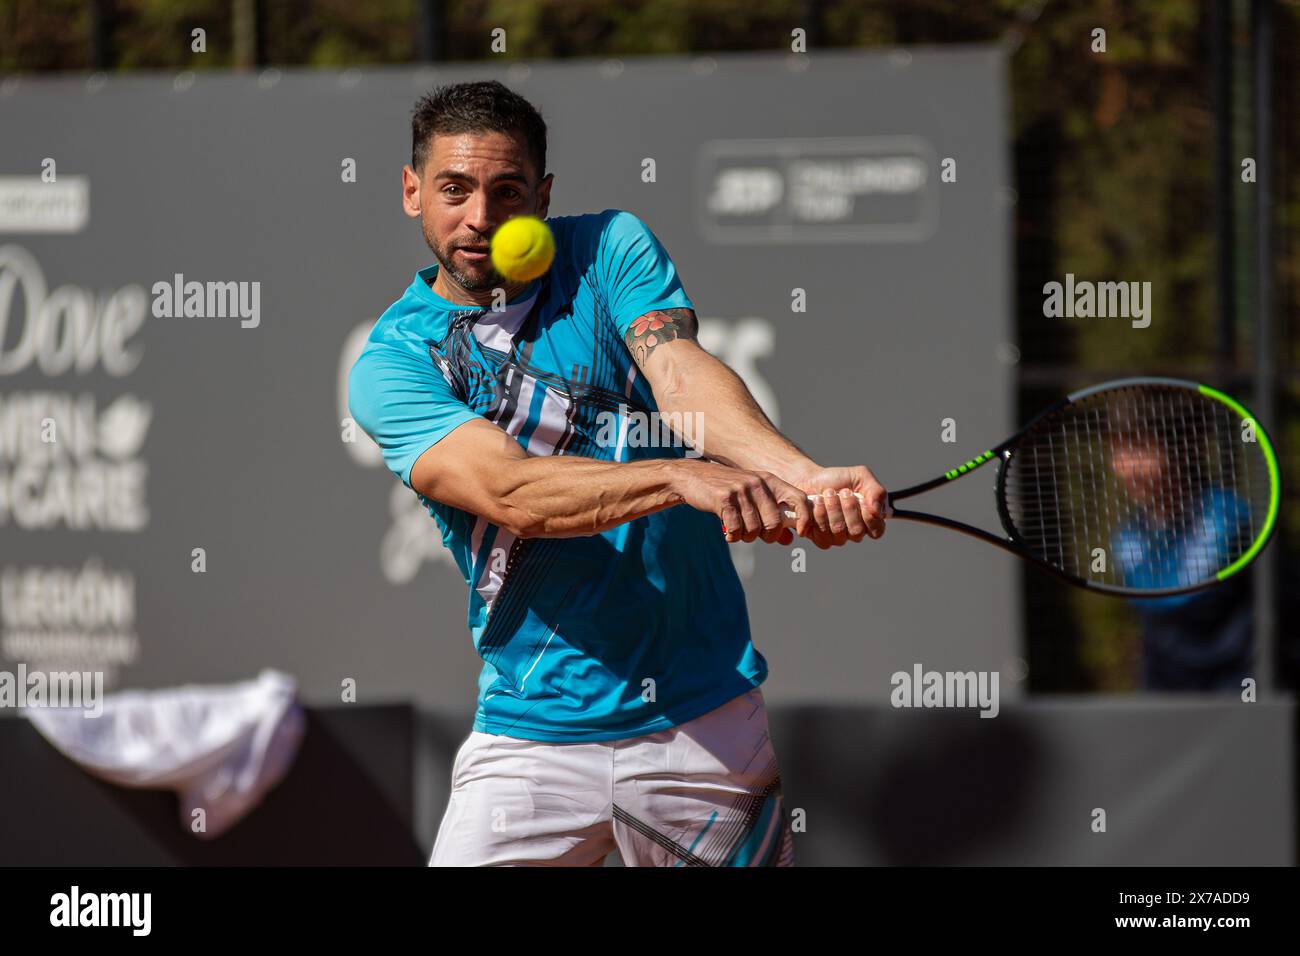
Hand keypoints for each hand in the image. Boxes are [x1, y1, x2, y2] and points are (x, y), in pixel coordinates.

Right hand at [671, 461, 813, 544]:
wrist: (692, 477)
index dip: (805, 518)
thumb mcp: (751, 499)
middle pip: (774, 523)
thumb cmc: (726, 492)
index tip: (802, 533)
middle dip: (766, 536)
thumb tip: (789, 541)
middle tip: (754, 536)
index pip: (799, 498)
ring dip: (745, 537)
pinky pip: (736, 529)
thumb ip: (771, 518)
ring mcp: (741, 489)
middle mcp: (758, 483)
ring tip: (737, 531)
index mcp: (770, 481)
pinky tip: (727, 532)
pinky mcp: (724, 498)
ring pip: (754, 529)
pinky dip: (732, 536)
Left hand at [785, 463, 887, 548]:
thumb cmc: (838, 479)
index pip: (877, 531)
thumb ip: (876, 491)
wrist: (811, 479)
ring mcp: (837, 537)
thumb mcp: (861, 477)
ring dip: (832, 508)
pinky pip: (821, 535)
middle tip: (842, 491)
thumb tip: (878, 512)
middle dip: (848, 508)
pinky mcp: (820, 538)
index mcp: (869, 520)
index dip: (869, 517)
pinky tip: (817, 502)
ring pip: (838, 531)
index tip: (860, 499)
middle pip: (857, 532)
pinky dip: (818, 515)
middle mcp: (854, 532)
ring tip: (827, 493)